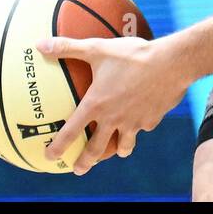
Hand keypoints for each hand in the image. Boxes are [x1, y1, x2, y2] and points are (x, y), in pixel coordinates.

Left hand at [37, 34, 188, 174]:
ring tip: (117, 151)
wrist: (172, 63)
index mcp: (96, 105)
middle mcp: (113, 119)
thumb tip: (40, 44)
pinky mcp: (152, 120)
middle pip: (96, 150)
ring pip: (124, 146)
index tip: (50, 157)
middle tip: (79, 169)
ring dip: (118, 150)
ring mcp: (134, 122)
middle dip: (86, 162)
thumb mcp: (98, 48)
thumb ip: (68, 48)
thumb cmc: (133, 55)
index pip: (71, 132)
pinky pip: (144, 128)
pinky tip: (143, 119)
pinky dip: (140, 127)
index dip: (58, 147)